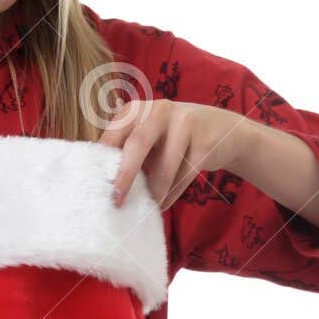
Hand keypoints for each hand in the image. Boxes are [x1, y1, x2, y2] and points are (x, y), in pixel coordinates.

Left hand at [99, 98, 251, 209]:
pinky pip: (183, 177)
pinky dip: (172, 195)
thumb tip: (104, 186)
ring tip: (148, 208)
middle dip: (126, 176)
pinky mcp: (205, 142)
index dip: (104, 164)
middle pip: (137, 144)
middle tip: (117, 201)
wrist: (220, 129)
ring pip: (164, 168)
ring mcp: (185, 123)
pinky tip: (165, 203)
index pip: (114, 136)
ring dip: (155, 193)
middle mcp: (159, 110)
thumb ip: (126, 152)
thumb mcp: (146, 136)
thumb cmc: (171, 138)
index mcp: (136, 110)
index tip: (98, 189)